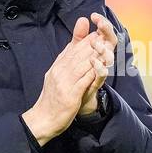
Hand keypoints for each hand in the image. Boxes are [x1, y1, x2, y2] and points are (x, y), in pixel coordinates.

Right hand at [22, 23, 102, 144]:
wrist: (43, 119)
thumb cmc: (53, 98)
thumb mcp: (57, 75)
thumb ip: (67, 60)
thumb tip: (71, 48)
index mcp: (58, 66)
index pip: (73, 48)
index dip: (87, 39)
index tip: (100, 33)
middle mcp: (60, 71)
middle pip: (79, 53)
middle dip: (94, 44)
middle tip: (108, 36)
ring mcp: (64, 82)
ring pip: (83, 64)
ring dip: (97, 55)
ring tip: (109, 48)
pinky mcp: (70, 95)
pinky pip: (84, 81)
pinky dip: (94, 73)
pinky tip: (103, 67)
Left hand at [74, 13, 117, 116]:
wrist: (73, 99)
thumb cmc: (77, 75)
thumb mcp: (76, 53)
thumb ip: (80, 37)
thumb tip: (83, 19)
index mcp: (97, 51)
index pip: (104, 34)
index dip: (102, 24)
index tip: (94, 16)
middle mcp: (102, 60)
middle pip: (110, 42)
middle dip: (107, 31)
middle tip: (100, 24)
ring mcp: (100, 72)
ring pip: (108, 58)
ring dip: (103, 48)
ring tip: (95, 41)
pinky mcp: (95, 84)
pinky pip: (101, 75)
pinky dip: (99, 68)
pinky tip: (94, 60)